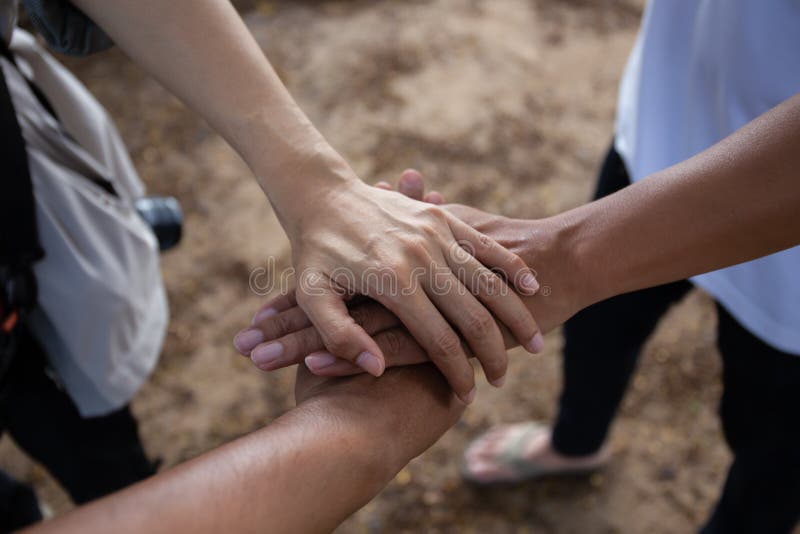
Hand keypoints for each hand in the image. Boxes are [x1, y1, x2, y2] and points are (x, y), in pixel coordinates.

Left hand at [246, 162, 543, 401]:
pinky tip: (530, 288)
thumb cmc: (313, 253)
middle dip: (494, 352)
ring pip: (488, 282)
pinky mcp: (443, 219)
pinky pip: (485, 246)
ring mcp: (435, 235)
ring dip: (515, 314)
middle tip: (504, 380)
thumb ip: (340, 336)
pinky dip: (511, 267)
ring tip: (535, 342)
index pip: (436, 341)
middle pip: (472, 316)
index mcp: (391, 282)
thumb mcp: (313, 297)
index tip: (468, 397)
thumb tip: (377, 369)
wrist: (322, 194)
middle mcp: (420, 258)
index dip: (456, 374)